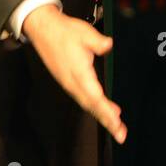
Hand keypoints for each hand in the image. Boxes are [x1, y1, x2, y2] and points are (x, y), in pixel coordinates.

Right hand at [22, 5, 126, 144]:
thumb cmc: (65, 31)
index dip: (106, 110)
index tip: (116, 121)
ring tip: (116, 126)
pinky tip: (105, 108)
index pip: (95, 96)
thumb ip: (98, 42)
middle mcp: (73, 82)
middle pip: (92, 106)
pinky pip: (83, 98)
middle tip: (121, 135)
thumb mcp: (84, 32)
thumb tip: (109, 45)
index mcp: (79, 72)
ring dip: (102, 115)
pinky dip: (95, 106)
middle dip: (106, 121)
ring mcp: (69, 83)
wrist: (44, 30)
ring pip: (87, 104)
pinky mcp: (68, 81)